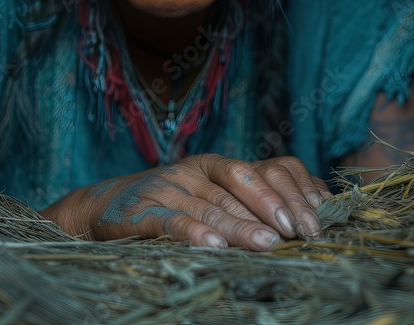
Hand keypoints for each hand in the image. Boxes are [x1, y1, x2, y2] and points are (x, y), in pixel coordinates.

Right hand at [41, 153, 332, 250]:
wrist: (103, 207)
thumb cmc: (167, 206)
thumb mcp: (204, 197)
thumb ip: (242, 204)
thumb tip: (298, 221)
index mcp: (212, 165)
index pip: (257, 170)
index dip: (285, 192)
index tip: (311, 219)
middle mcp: (192, 172)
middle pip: (239, 188)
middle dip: (271, 212)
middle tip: (298, 234)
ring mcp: (166, 190)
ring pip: (211, 206)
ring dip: (241, 227)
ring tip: (267, 244)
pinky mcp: (140, 212)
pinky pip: (171, 221)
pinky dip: (193, 233)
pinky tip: (214, 247)